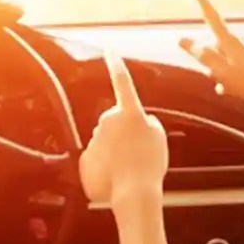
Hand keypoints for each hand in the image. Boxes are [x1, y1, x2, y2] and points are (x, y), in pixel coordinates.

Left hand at [79, 52, 168, 204]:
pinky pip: (97, 158)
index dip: (116, 64)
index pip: (122, 82)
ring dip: (114, 151)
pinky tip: (115, 176)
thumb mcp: (158, 136)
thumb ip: (146, 123)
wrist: (134, 192)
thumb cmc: (150, 164)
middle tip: (135, 151)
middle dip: (121, 133)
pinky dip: (105, 166)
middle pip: (113, 122)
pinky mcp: (85, 157)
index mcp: (128, 112)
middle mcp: (108, 121)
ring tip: (128, 167)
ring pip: (105, 141)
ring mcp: (94, 139)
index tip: (110, 50)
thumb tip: (137, 124)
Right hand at [178, 0, 243, 102]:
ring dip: (218, 74)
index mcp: (229, 40)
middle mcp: (237, 42)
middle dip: (207, 61)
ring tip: (233, 87)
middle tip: (222, 79)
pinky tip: (231, 90)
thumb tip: (183, 39)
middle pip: (211, 46)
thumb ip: (203, 55)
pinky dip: (227, 80)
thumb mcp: (222, 70)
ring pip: (220, 60)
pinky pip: (230, 70)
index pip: (210, 14)